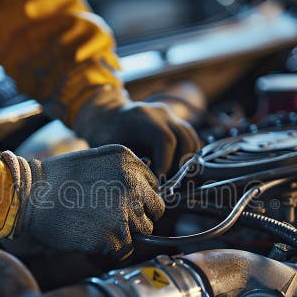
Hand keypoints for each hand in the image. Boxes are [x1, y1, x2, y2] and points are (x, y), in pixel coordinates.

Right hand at [3, 145, 164, 258]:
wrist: (30, 194)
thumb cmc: (57, 179)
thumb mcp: (97, 160)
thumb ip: (124, 173)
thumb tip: (141, 195)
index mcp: (130, 162)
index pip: (152, 187)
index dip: (138, 199)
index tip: (121, 204)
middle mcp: (133, 184)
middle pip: (154, 210)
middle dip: (137, 217)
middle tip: (112, 219)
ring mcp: (126, 210)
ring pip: (144, 231)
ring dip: (126, 234)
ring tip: (99, 228)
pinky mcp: (115, 235)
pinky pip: (127, 250)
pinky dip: (112, 251)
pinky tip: (93, 239)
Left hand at [73, 88, 201, 175]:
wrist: (106, 117)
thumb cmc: (105, 136)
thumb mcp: (112, 149)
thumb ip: (131, 162)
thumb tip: (149, 181)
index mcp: (142, 116)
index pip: (165, 139)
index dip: (166, 163)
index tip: (159, 181)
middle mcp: (160, 113)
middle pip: (184, 138)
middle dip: (179, 165)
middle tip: (168, 183)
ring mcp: (170, 116)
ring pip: (191, 140)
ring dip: (186, 162)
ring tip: (172, 178)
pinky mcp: (175, 122)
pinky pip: (190, 140)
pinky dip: (187, 156)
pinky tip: (175, 170)